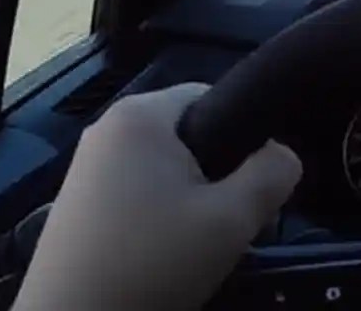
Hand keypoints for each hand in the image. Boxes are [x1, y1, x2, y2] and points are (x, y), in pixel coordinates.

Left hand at [12, 83, 302, 310]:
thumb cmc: (152, 262)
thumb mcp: (232, 220)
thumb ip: (273, 174)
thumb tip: (283, 155)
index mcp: (140, 115)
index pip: (214, 97)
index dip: (247, 137)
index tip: (256, 185)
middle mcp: (107, 129)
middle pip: (190, 137)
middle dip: (219, 176)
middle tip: (232, 222)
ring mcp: (86, 169)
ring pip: (166, 171)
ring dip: (192, 203)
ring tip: (200, 245)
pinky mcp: (78, 205)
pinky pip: (139, 195)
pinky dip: (160, 219)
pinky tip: (165, 257)